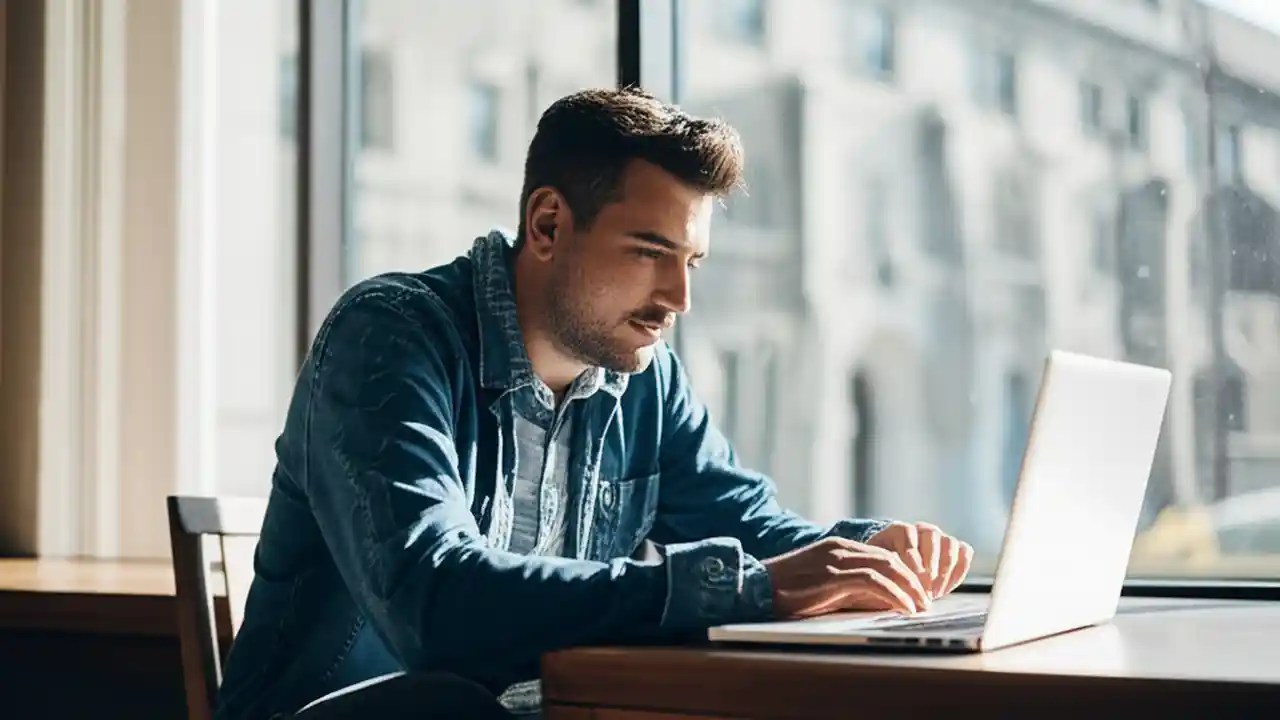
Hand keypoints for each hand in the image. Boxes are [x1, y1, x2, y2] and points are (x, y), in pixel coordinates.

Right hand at [761, 537, 932, 619]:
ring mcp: (835, 560)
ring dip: (908, 588)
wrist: (755, 587)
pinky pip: (872, 582)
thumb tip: (876, 601)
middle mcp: (839, 548)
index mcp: (837, 546)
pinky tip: (904, 608)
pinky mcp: (832, 576)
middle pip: (889, 558)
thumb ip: (846, 585)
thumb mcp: (820, 583)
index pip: (881, 555)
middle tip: (926, 600)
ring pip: (886, 567)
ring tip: (920, 607)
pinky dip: (893, 594)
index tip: (917, 591)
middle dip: (912, 579)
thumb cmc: (784, 590)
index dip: (904, 573)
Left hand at [867, 521, 972, 600]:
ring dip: (945, 571)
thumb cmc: (884, 568)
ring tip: (936, 592)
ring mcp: (940, 536)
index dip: (912, 566)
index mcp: (899, 530)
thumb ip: (884, 573)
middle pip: (932, 541)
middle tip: (925, 592)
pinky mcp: (955, 546)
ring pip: (950, 544)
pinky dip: (959, 570)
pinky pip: (965, 552)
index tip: (911, 586)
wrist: (898, 566)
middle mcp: (922, 529)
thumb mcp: (878, 568)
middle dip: (929, 570)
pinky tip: (947, 587)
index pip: (909, 542)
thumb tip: (895, 590)